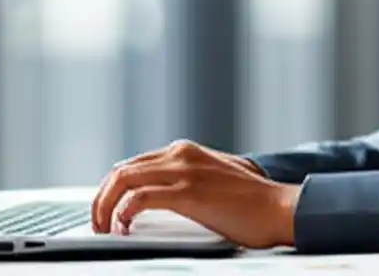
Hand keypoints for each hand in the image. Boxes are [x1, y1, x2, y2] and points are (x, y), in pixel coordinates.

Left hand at [91, 140, 298, 249]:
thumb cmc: (252, 201)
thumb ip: (188, 178)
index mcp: (185, 151)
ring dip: (106, 206)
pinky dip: (124, 213)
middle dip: (102, 197)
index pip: (133, 163)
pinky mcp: (188, 192)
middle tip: (98, 222)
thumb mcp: (213, 179)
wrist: (279, 208)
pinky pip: (140, 198)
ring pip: (124, 180)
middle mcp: (180, 155)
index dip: (113, 188)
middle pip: (121, 170)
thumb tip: (161, 193)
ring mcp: (184, 171)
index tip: (106, 209)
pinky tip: (125, 227)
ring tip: (105, 228)